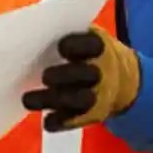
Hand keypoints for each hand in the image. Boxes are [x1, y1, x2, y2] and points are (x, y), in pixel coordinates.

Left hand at [21, 26, 140, 130]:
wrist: (124, 82)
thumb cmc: (89, 54)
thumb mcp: (86, 39)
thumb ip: (64, 35)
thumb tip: (27, 30)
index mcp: (99, 47)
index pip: (91, 44)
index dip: (76, 46)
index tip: (60, 48)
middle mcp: (102, 71)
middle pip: (86, 74)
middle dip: (65, 75)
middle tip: (45, 76)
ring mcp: (98, 94)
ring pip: (79, 99)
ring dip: (53, 99)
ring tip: (28, 99)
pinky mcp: (91, 115)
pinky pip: (76, 120)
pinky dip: (61, 122)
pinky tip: (47, 122)